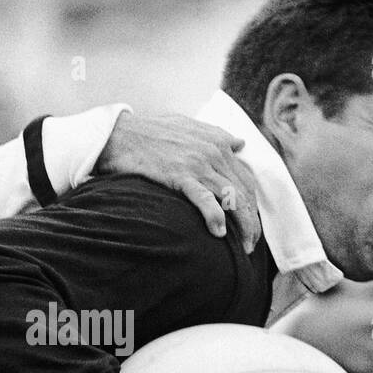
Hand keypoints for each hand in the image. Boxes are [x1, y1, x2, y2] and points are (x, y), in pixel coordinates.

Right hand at [95, 113, 261, 251]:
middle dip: (251, 221)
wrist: (120, 135)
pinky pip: (204, 198)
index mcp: (219, 143)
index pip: (246, 179)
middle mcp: (214, 153)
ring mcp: (198, 164)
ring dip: (242, 225)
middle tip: (251, 244)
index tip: (250, 224)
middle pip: (244, 192)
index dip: (252, 205)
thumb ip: (216, 135)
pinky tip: (219, 234)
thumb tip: (239, 143)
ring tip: (243, 247)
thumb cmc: (151, 131)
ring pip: (232, 198)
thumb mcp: (189, 125)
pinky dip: (215, 216)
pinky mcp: (180, 175)